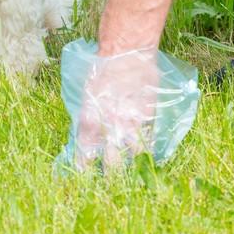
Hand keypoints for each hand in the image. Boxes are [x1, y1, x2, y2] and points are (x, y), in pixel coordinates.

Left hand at [75, 49, 158, 170]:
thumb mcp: (87, 93)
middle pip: (111, 162)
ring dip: (133, 162)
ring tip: (134, 171)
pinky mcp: (149, 115)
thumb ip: (89, 115)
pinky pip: (151, 138)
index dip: (84, 167)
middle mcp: (111, 125)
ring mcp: (132, 122)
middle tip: (111, 182)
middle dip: (111, 175)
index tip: (83, 175)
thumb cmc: (102, 67)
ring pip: (134, 154)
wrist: (126, 51)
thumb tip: (86, 134)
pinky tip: (149, 153)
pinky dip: (149, 147)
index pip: (85, 152)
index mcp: (91, 119)